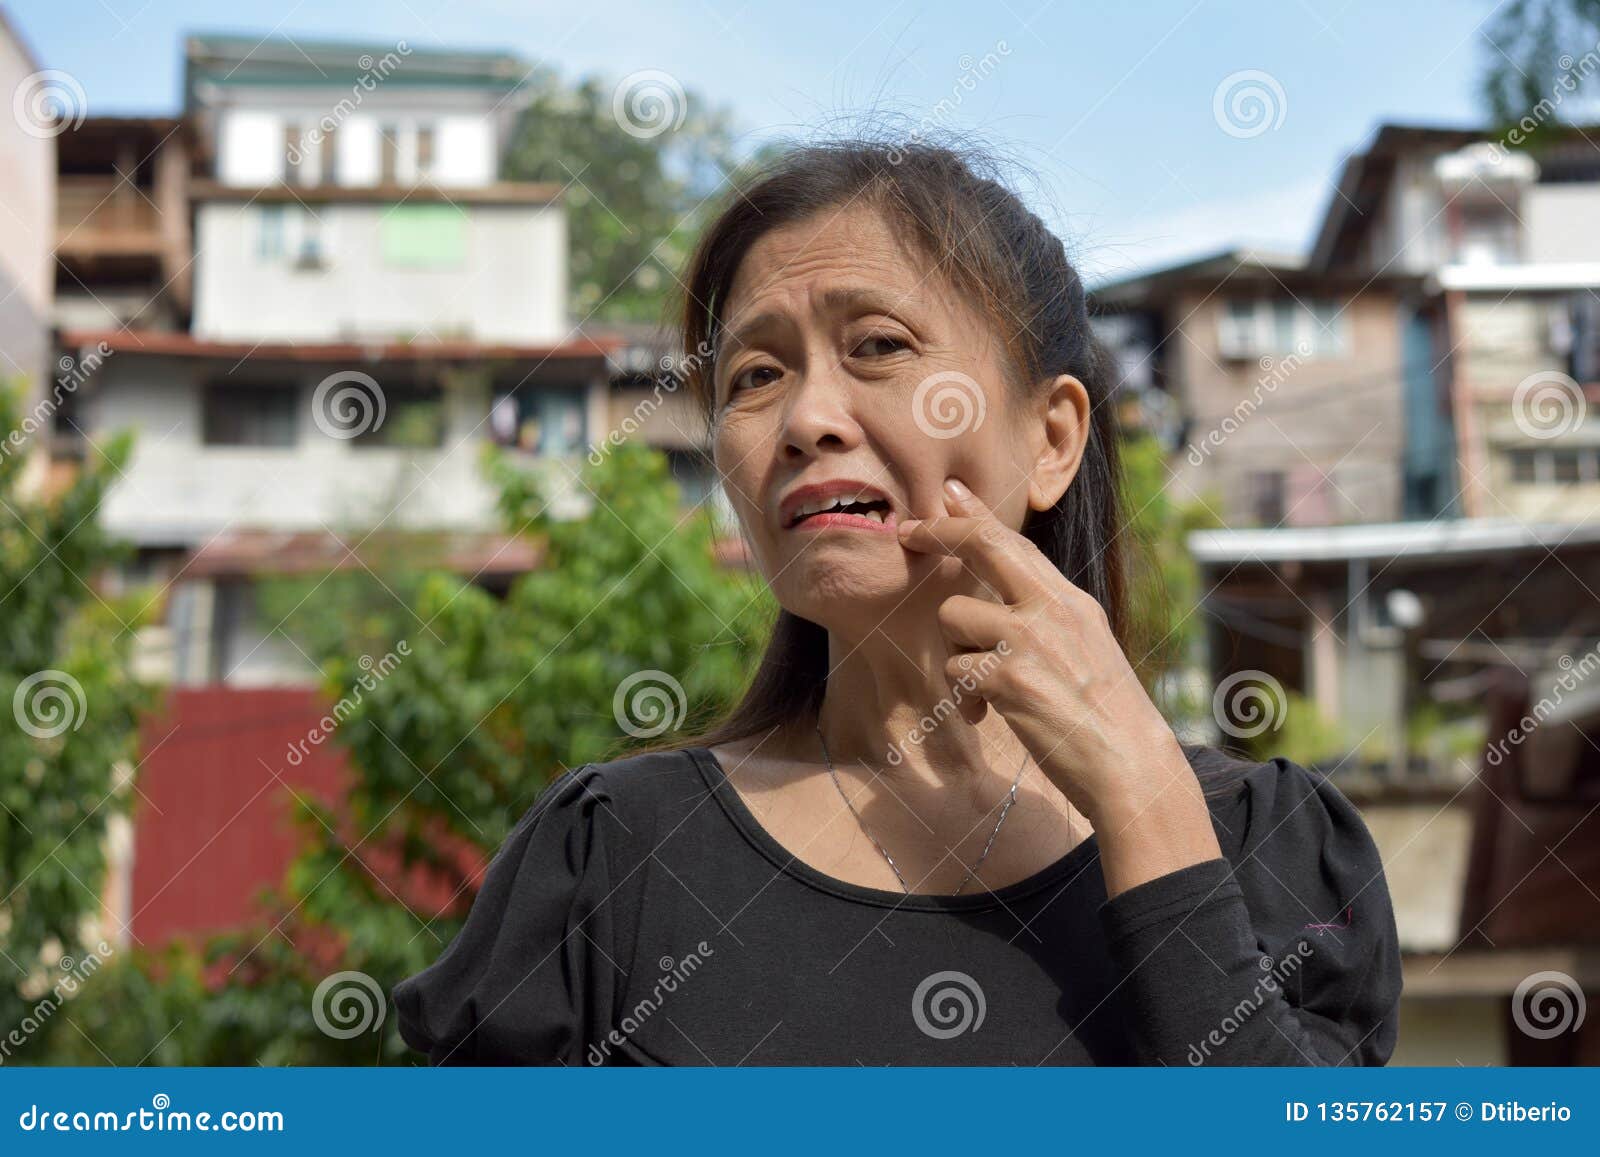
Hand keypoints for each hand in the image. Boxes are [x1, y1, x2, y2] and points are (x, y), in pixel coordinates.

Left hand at [896, 476, 1194, 827]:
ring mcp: (1028, 640)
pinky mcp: (1008, 679)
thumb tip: (999, 590)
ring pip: (953, 617)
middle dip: (938, 533)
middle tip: (907, 532)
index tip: (950, 494)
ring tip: (987, 687)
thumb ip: (1044, 612)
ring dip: (957, 652)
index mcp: (1069, 600)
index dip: (975, 514)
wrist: (1130, 765)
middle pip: (981, 546)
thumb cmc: (1103, 714)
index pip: (1015, 541)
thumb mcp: (1084, 645)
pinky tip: (989, 715)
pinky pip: (955, 671)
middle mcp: (1050, 608)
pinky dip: (965, 697)